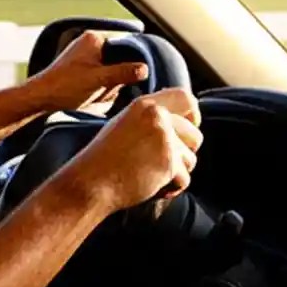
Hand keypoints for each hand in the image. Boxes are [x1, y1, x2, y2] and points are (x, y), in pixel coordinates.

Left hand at [27, 31, 147, 111]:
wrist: (40, 98)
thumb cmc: (64, 86)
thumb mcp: (99, 80)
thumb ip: (123, 73)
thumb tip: (145, 68)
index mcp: (94, 38)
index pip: (126, 41)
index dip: (134, 58)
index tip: (138, 73)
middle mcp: (90, 43)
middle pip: (121, 58)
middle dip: (119, 76)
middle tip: (107, 88)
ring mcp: (86, 56)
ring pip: (112, 70)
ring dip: (110, 85)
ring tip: (96, 93)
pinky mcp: (82, 69)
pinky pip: (102, 77)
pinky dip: (101, 88)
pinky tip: (92, 96)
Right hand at [59, 88, 202, 212]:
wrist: (91, 181)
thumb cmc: (105, 159)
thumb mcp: (125, 125)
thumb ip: (151, 119)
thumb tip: (181, 123)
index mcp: (145, 105)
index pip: (186, 98)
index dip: (193, 116)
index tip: (187, 130)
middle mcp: (157, 117)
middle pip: (195, 135)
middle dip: (185, 154)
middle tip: (164, 164)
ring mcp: (164, 139)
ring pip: (191, 160)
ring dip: (176, 173)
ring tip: (150, 175)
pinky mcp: (168, 162)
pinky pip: (184, 179)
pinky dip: (171, 188)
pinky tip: (152, 186)